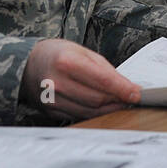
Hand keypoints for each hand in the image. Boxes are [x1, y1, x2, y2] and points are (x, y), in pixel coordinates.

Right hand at [22, 38, 140, 121]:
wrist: (29, 64)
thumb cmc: (59, 54)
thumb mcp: (82, 52)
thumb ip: (105, 70)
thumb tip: (128, 87)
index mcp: (66, 62)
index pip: (102, 80)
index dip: (123, 89)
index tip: (137, 94)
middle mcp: (56, 83)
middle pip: (97, 99)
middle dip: (118, 100)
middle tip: (131, 97)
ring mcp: (52, 100)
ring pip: (90, 111)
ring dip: (109, 109)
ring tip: (119, 102)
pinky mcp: (50, 111)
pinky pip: (79, 116)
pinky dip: (95, 113)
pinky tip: (102, 107)